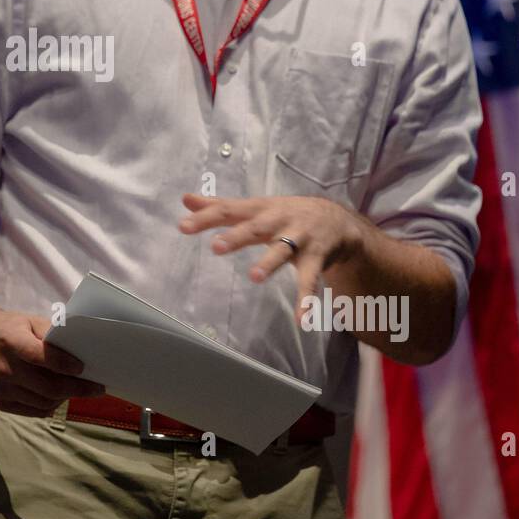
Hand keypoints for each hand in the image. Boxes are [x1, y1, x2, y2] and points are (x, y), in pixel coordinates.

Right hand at [0, 308, 105, 416]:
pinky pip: (36, 411)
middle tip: (96, 387)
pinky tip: (61, 395)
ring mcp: (1, 389)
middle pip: (48, 386)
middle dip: (77, 388)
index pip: (40, 356)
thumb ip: (53, 334)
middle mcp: (3, 368)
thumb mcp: (30, 321)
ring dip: (67, 397)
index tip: (83, 367)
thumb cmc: (10, 329)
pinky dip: (53, 405)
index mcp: (10, 341)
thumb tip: (80, 351)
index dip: (64, 364)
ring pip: (45, 402)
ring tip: (79, 389)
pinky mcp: (2, 404)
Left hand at [178, 193, 365, 315]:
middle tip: (216, 246)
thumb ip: (220, 206)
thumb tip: (185, 199)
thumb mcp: (254, 207)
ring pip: (283, 250)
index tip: (182, 227)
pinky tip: (301, 319)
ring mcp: (299, 238)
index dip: (205, 218)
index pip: (228, 211)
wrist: (336, 218)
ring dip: (269, 263)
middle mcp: (278, 221)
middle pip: (254, 228)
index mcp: (258, 209)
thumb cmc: (284, 214)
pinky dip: (306, 300)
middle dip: (237, 237)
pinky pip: (310, 279)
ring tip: (254, 277)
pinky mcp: (316, 257)